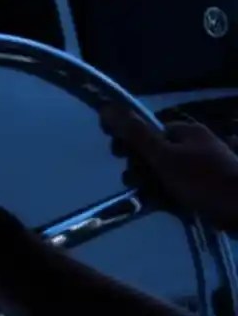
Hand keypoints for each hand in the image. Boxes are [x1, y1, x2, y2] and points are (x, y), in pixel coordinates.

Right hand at [101, 106, 237, 231]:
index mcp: (188, 132)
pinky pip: (180, 190)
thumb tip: (106, 108)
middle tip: (134, 182)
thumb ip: (135, 135)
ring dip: (152, 185)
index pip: (149, 130)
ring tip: (150, 198)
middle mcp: (196, 146)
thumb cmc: (204, 181)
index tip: (118, 156)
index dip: (130, 142)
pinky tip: (164, 207)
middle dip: (140, 168)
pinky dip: (169, 198)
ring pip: (166, 174)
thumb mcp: (164, 157)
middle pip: (156, 153)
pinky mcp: (208, 191)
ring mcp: (204, 170)